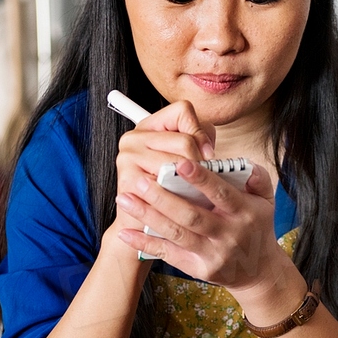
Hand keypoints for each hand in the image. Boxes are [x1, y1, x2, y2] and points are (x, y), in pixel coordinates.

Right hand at [111, 100, 214, 235]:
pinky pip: (167, 182)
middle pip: (185, 140)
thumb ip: (199, 141)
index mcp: (147, 127)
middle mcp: (133, 138)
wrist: (142, 227)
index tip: (207, 154)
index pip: (182, 111)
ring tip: (194, 191)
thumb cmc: (168, 193)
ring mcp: (127, 157)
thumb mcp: (184, 161)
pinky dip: (181, 193)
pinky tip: (182, 200)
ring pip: (179, 161)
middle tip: (201, 180)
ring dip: (193, 181)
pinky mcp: (129, 179)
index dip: (200, 131)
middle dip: (201, 162)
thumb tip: (209, 148)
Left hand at [115, 158, 289, 290]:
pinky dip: (145, 244)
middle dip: (162, 198)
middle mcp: (228, 235)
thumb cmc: (257, 227)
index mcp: (245, 212)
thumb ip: (256, 178)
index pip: (221, 194)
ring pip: (176, 234)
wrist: (258, 272)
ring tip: (124, 199)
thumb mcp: (266, 201)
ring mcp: (212, 254)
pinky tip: (125, 232)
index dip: (200, 179)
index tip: (180, 164)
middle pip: (191, 216)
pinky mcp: (198, 268)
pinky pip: (168, 255)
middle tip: (138, 181)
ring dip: (147, 216)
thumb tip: (243, 164)